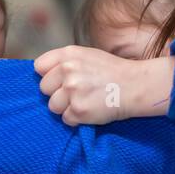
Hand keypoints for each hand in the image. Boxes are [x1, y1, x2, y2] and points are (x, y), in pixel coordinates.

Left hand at [34, 46, 173, 125]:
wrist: (135, 86)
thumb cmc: (112, 72)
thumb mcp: (87, 55)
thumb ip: (64, 62)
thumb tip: (43, 74)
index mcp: (68, 54)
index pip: (39, 67)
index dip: (49, 76)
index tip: (60, 80)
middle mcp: (67, 70)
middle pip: (44, 89)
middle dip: (57, 93)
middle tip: (78, 92)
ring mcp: (72, 90)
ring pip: (53, 106)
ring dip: (66, 108)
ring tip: (85, 101)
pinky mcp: (78, 110)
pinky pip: (66, 119)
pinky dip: (77, 119)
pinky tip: (91, 109)